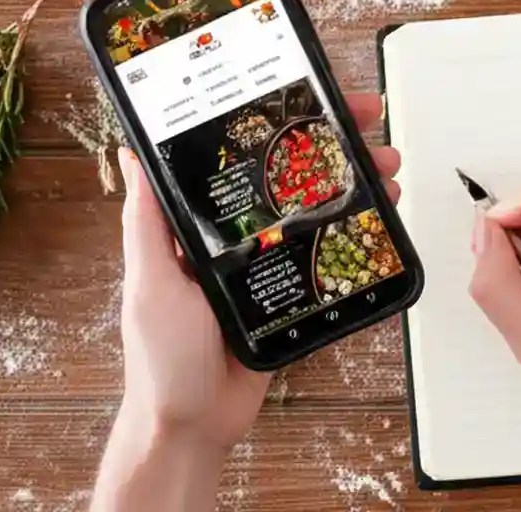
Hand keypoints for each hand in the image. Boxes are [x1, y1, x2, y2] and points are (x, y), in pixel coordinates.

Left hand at [94, 93, 400, 511]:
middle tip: (369, 128)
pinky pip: (327, 254)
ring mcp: (265, 263)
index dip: (275, 121)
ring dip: (355, 184)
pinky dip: (355, 232)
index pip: (239, 157)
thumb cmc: (161, 359)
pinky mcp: (290, 293)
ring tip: (387, 171)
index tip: (308, 96)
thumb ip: (147, 223)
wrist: (194, 424)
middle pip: (289, 175)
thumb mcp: (149, 282)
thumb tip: (132, 154)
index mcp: (196, 225)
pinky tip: (377, 217)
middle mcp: (234, 235)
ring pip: (317, 209)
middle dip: (332, 146)